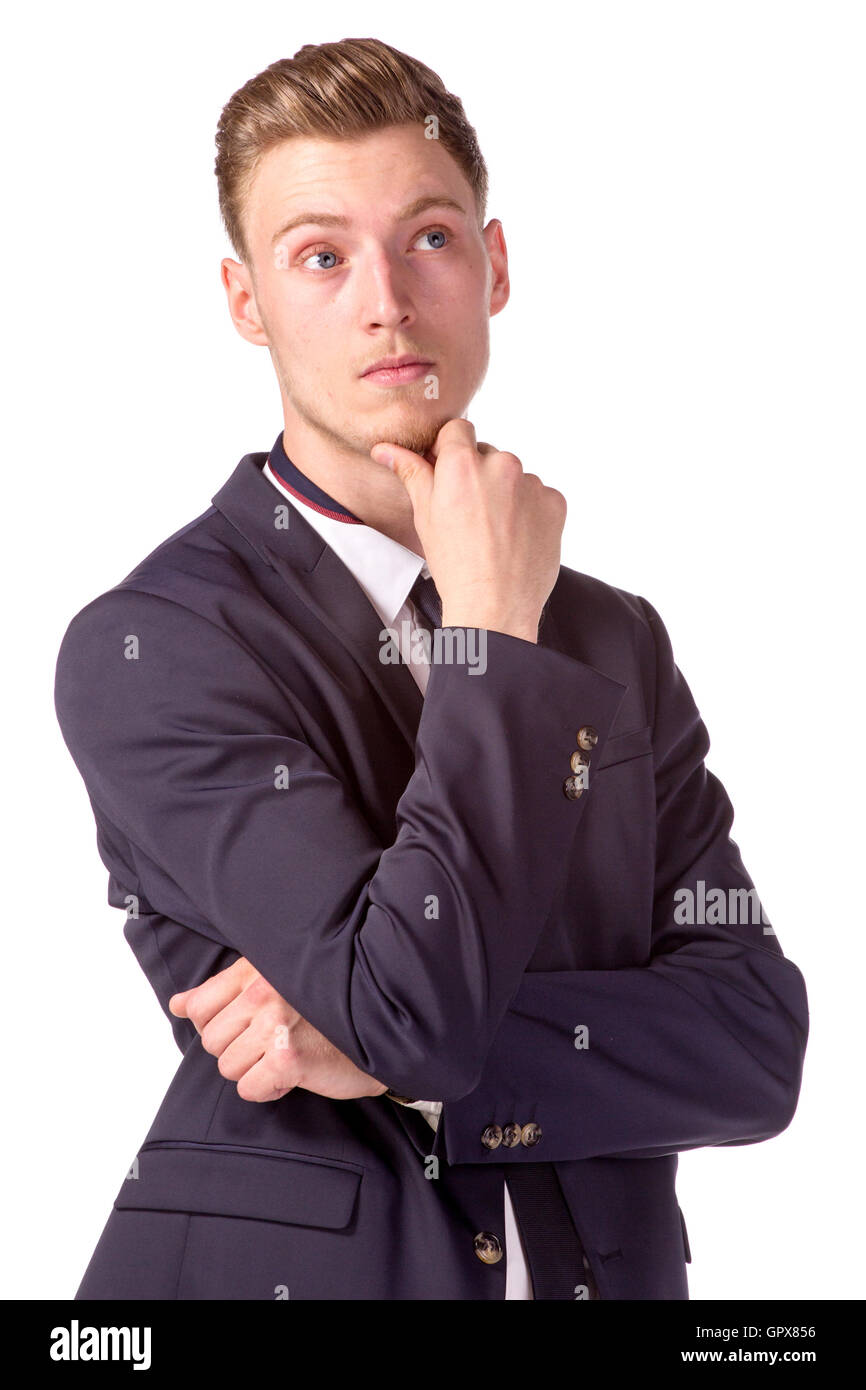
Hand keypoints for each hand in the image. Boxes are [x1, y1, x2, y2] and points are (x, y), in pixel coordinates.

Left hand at [169, 957, 388, 1102]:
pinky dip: (267, 1089)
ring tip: (283, 1056)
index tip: (243, 1027)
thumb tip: (177, 1004)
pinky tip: (291, 1073)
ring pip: (227, 1067)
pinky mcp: (288, 1058)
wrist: (377, 1030)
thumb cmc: (323, 1010)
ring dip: (253, 1071)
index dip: (215, 1025)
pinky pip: (249, 1088)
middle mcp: (263, 992)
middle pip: (211, 1041)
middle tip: (270, 1043)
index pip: (199, 1006)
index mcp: (256, 969)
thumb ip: (222, 991)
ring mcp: (276, 1024)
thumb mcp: (271, 984)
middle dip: (237, 1050)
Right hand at [371, 417, 565, 642]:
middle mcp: (501, 464)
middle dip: (479, 476)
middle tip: (471, 515)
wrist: (494, 607)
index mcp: (462, 463)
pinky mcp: (555, 502)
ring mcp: (532, 483)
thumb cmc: (454, 565)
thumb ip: (411, 473)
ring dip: (506, 494)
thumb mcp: (425, 516)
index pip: (458, 430)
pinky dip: (530, 511)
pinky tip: (517, 537)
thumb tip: (385, 450)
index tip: (450, 478)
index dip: (451, 453)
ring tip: (495, 532)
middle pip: (487, 454)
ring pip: (515, 476)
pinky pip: (540, 496)